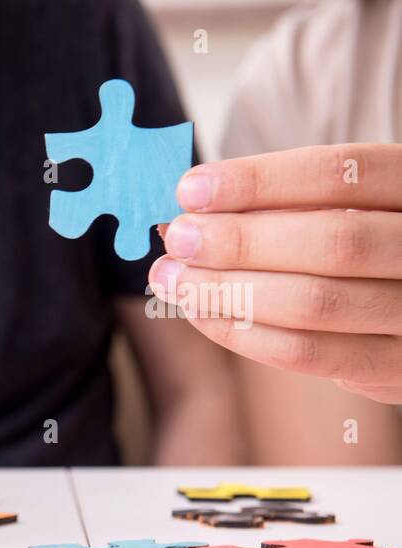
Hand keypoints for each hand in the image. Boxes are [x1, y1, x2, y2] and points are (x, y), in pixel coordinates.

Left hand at [150, 144, 401, 402]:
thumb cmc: (365, 249)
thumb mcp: (345, 209)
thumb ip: (285, 205)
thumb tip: (192, 208)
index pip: (343, 174)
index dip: (261, 180)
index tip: (191, 188)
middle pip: (333, 241)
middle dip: (241, 240)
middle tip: (178, 238)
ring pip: (315, 303)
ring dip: (229, 290)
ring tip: (173, 277)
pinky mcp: (394, 369)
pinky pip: (307, 354)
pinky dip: (242, 332)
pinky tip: (199, 311)